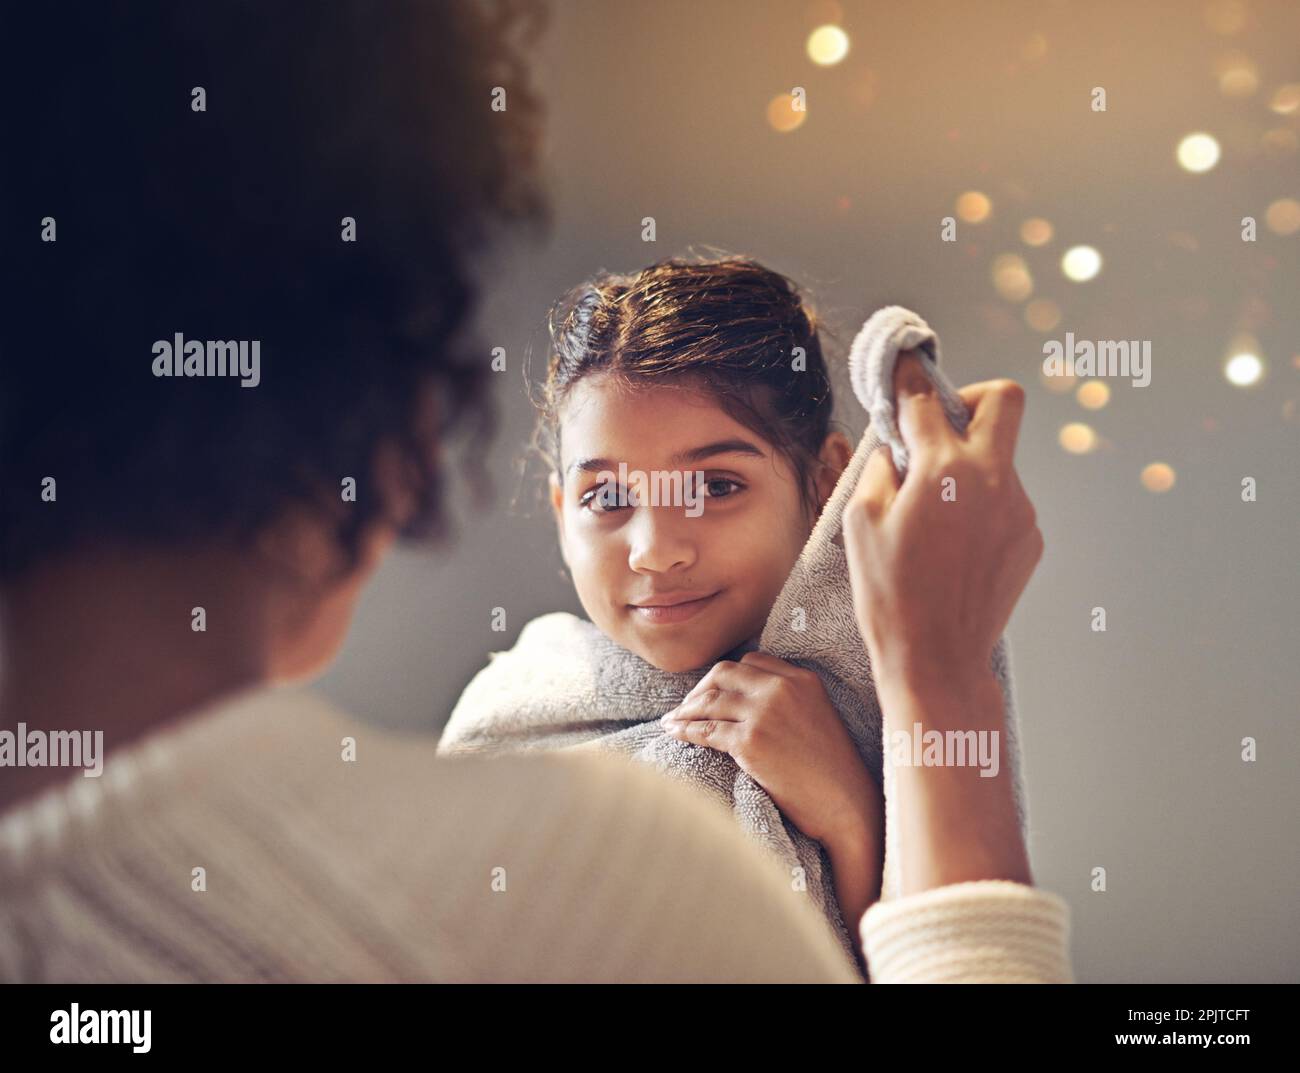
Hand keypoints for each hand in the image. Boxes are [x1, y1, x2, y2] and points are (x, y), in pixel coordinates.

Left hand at [660, 650, 880, 849]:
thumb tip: (744, 703)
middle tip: (686, 706)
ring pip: (710, 700)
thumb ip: (787, 701)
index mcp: (802, 679)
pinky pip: (706, 729)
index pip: (752, 661)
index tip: (712, 691)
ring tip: (672, 720)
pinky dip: (685, 730)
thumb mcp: (817, 717)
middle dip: (700, 688)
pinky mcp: (751, 742)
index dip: (726, 676)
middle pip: (724, 672)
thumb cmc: (832, 771)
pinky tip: (675, 734)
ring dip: (686, 710)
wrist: (847, 806)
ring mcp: (765, 713)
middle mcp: (782, 688)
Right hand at [843, 352, 1043, 689]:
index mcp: (945, 470)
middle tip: (943, 422)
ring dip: (969, 466)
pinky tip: (952, 543)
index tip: (903, 366)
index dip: (909, 378)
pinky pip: (1004, 500)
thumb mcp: (860, 523)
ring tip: (933, 513)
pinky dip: (979, 505)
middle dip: (972, 398)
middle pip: (1004, 399)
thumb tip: (896, 445)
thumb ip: (882, 469)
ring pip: (1001, 457)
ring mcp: (1019, 509)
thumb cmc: (889, 595)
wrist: (937, 659)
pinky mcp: (1029, 537)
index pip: (927, 399)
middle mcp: (993, 479)